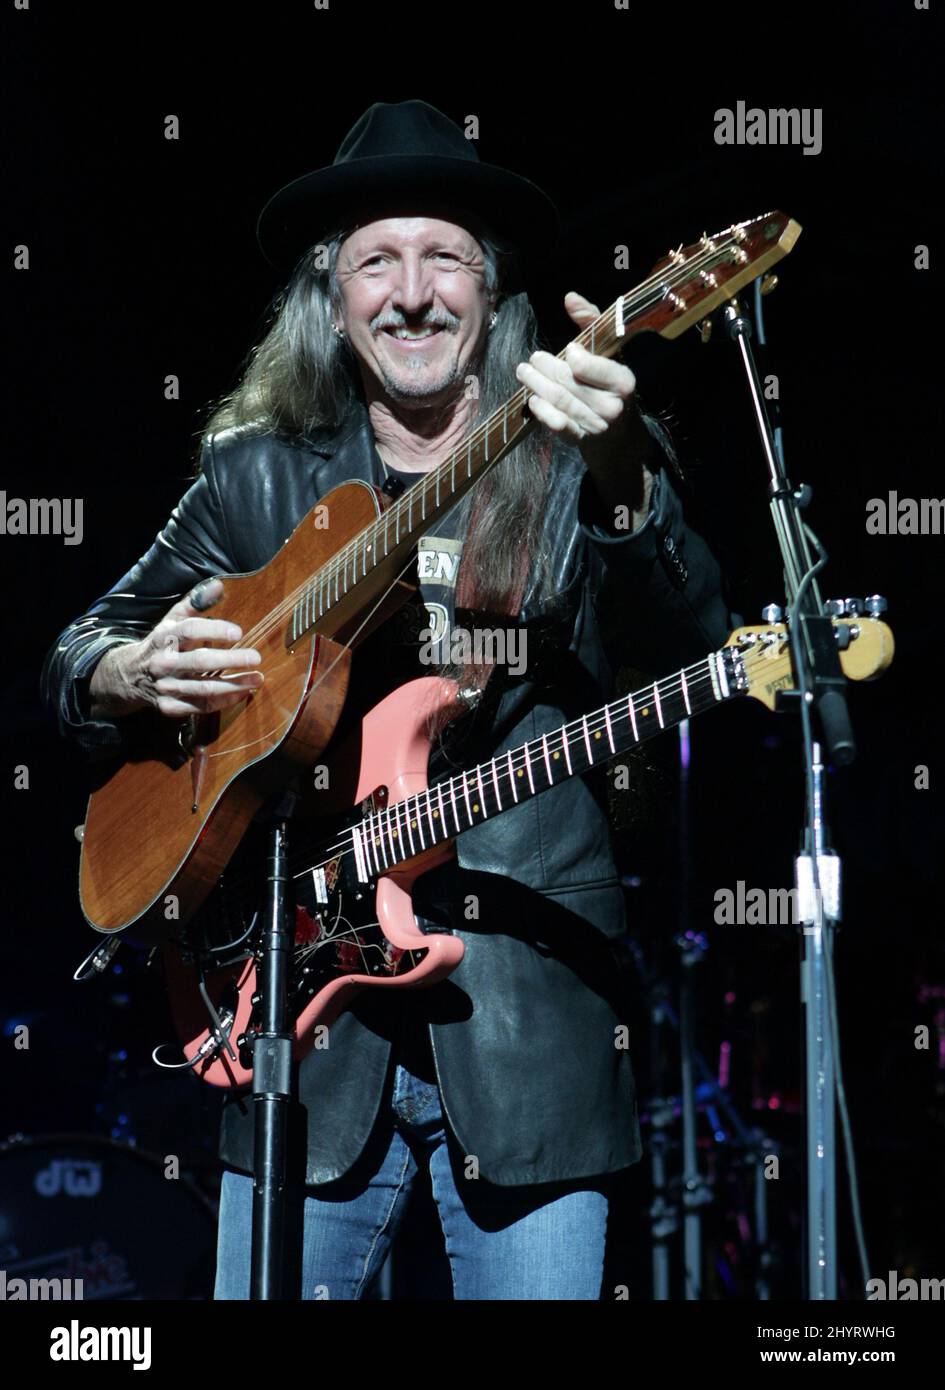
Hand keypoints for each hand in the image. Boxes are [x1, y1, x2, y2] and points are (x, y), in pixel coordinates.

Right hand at [89, 577, 263, 718]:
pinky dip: (224, 701)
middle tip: (256, 657)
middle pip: (200, 661)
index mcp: (164, 638)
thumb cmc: (161, 644)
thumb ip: (195, 602)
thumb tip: (218, 585)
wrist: (129, 676)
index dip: (215, 630)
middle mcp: (163, 663)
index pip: (190, 630)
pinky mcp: (170, 707)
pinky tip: (242, 693)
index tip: (238, 632)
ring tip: (257, 678)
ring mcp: (166, 687)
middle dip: (231, 660)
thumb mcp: (172, 620)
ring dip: (234, 685)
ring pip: (204, 688)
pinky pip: (201, 707)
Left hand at [515, 291, 638, 460]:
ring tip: (523, 372)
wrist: (620, 435)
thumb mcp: (608, 352)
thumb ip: (590, 322)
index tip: (568, 349)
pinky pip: (557, 424)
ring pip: (559, 400)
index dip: (573, 356)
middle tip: (532, 359)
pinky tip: (532, 400)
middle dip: (545, 367)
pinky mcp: (581, 439)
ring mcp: (596, 425)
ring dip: (536, 384)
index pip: (588, 366)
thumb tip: (569, 298)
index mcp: (622, 381)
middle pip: (568, 381)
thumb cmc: (610, 385)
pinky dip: (541, 411)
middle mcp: (611, 405)